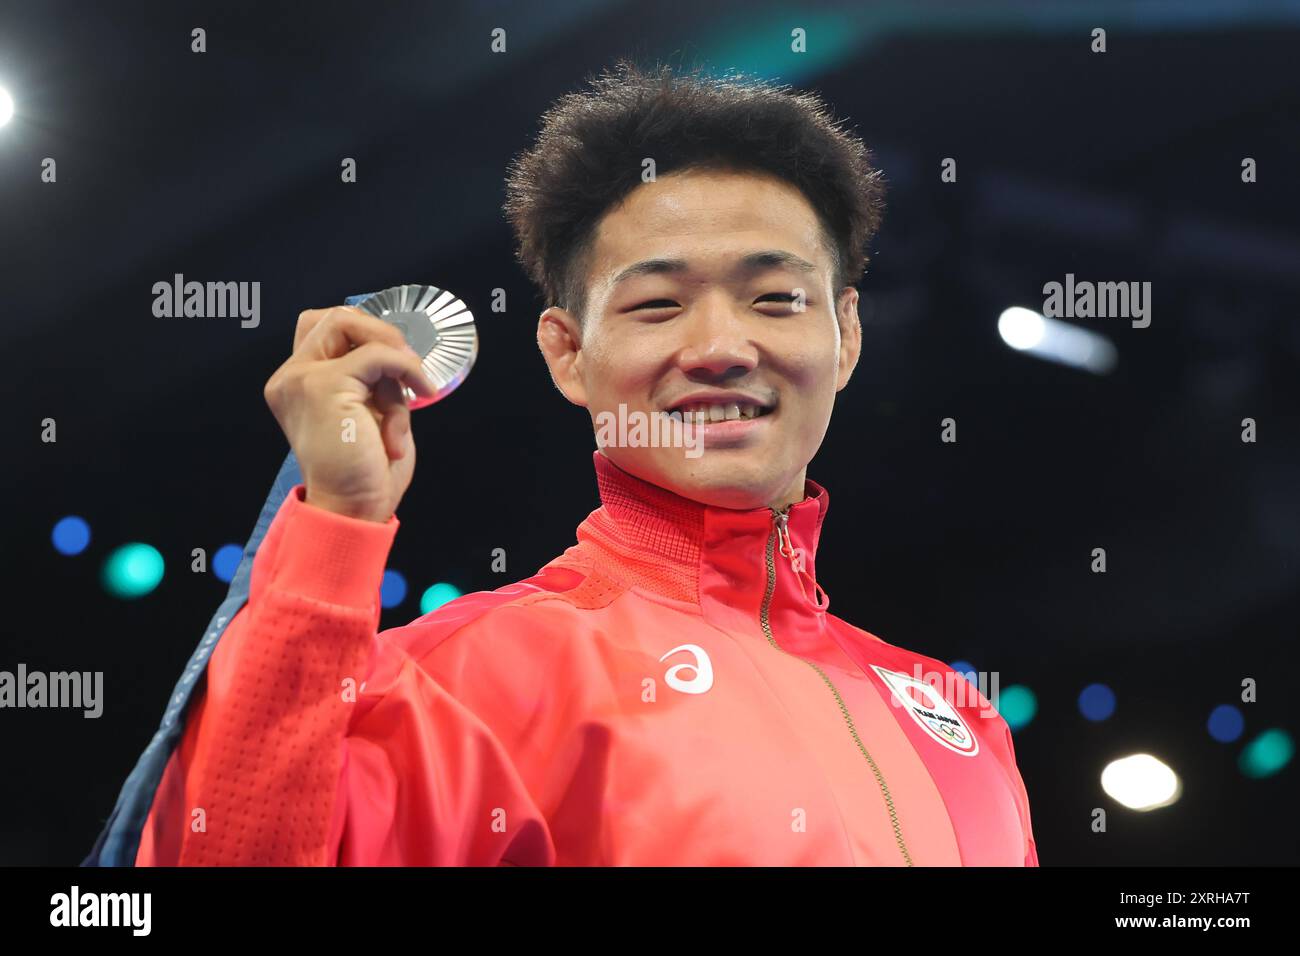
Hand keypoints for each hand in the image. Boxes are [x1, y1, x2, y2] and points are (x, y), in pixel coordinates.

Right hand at [263, 306, 435, 521]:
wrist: (354, 510)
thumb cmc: (366, 473)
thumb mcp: (369, 413)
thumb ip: (370, 378)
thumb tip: (397, 348)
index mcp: (297, 385)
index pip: (325, 329)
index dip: (366, 336)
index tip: (396, 367)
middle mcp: (290, 378)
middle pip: (336, 317)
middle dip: (381, 340)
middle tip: (406, 375)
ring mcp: (301, 379)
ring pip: (354, 328)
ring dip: (393, 362)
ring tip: (399, 409)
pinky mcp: (323, 385)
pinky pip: (377, 354)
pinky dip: (407, 369)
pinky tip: (422, 394)